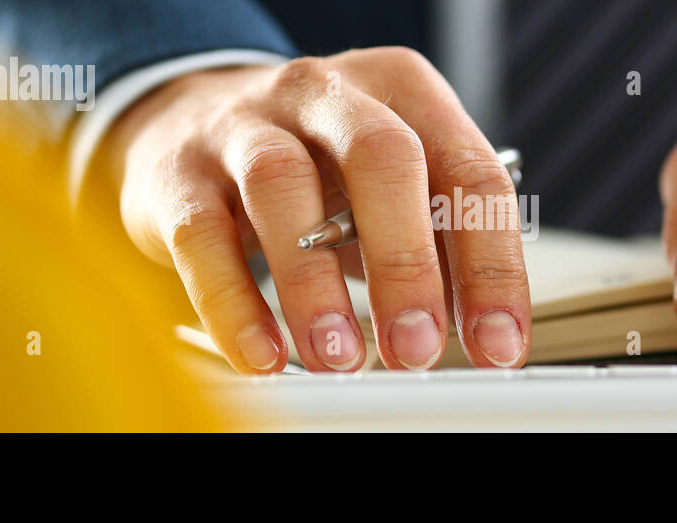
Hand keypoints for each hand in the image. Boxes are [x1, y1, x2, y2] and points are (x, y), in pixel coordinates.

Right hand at [103, 47, 529, 373]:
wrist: (186, 122)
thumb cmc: (313, 165)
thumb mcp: (385, 186)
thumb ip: (434, 242)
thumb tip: (476, 333)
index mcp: (402, 90)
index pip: (468, 172)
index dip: (491, 266)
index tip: (497, 343)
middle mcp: (327, 94)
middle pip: (383, 159)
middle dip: (407, 265)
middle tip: (416, 350)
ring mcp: (247, 125)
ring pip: (283, 188)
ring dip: (315, 286)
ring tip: (338, 358)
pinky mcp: (179, 172)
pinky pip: (203, 237)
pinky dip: (234, 305)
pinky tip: (263, 354)